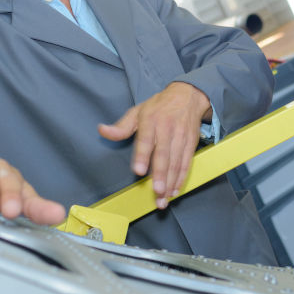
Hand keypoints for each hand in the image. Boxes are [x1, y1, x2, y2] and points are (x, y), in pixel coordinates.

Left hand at [98, 82, 211, 209]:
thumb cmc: (158, 106)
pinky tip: (175, 190)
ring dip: (171, 181)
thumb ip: (121, 126)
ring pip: (177, 161)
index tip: (139, 171)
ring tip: (164, 198)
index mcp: (151, 120)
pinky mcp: (191, 142)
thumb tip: (102, 130)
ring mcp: (181, 136)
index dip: (143, 156)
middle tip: (157, 192)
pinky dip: (181, 177)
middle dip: (161, 175)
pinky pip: (187, 162)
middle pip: (164, 154)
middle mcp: (167, 128)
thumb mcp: (137, 111)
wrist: (187, 95)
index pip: (146, 140)